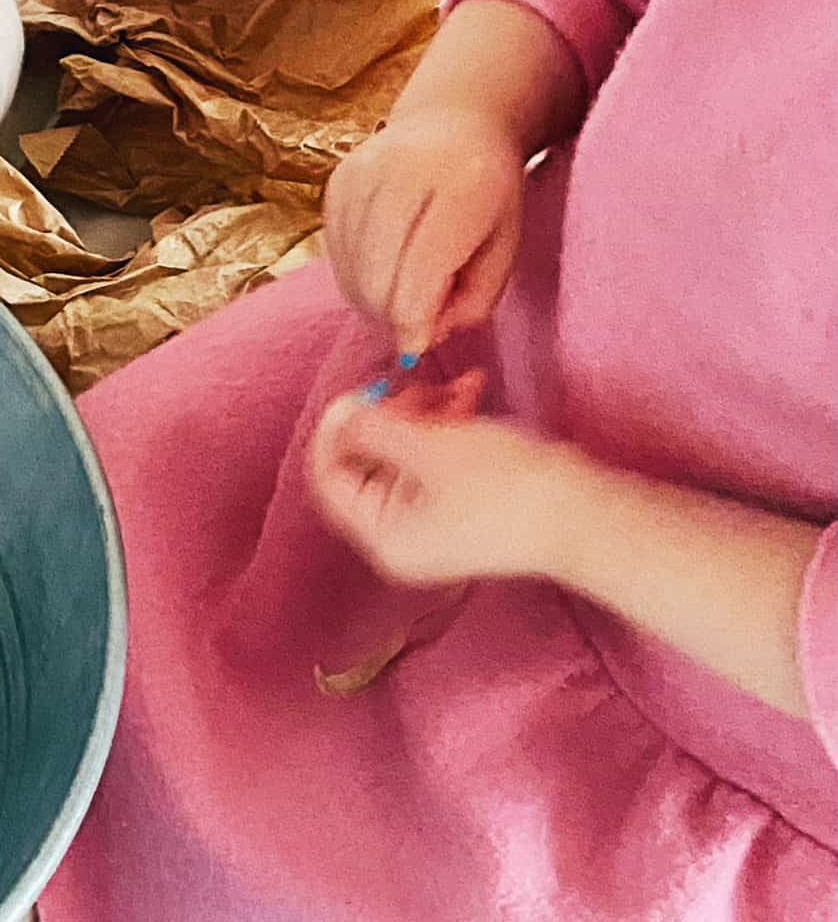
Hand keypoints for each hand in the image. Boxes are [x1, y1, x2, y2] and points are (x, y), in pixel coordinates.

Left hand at [308, 378, 606, 589]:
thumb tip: (341, 415)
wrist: (591, 515)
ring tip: (456, 386)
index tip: (360, 391)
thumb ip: (371, 429)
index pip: (329, 477)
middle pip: (369, 462)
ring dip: (425, 413)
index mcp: (383, 535)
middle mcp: (402, 536)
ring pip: (407, 453)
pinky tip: (473, 390)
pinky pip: (440, 459)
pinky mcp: (467, 504)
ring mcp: (436, 521)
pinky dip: (451, 424)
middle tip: (415, 386)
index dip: (337, 428)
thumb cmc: (508, 487)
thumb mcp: (427, 448)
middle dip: (389, 415)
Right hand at [323, 107, 528, 355]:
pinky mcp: (335, 182)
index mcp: (461, 184)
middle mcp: (401, 172)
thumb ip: (471, 301)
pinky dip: (356, 276)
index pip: (423, 270)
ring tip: (403, 295)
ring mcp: (360, 174)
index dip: (416, 320)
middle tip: (414, 323)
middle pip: (379, 276)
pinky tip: (383, 270)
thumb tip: (418, 338)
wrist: (454, 122)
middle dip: (392, 315)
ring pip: (351, 270)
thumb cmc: (488, 193)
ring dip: (373, 299)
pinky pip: (334, 254)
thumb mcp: (504, 248)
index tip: (415, 348)